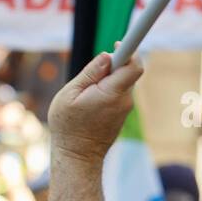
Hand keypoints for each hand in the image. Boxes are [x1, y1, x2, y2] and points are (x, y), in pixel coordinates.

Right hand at [48, 48, 142, 163]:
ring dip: (105, 82)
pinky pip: (117, 94)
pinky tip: (89, 106)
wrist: (77, 157)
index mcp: (111, 93)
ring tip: (85, 97)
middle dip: (110, 68)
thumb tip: (107, 55)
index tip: (118, 43)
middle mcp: (124, 100)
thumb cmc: (68, 126)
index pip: (133, 65)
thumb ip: (90, 73)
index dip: (128, 50)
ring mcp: (125, 108)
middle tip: (88, 78)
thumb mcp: (70, 95)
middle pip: (125, 71)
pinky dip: (106, 93)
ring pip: (120, 83)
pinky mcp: (122, 114)